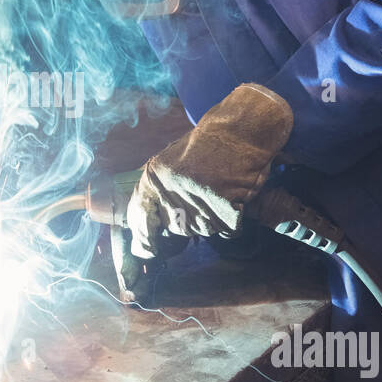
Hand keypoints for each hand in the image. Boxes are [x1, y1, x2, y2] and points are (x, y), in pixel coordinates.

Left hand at [126, 83, 292, 258]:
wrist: (240, 131)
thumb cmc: (208, 144)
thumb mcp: (171, 161)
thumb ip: (159, 190)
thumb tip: (152, 223)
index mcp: (155, 178)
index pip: (141, 217)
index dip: (143, 239)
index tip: (148, 251)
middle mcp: (172, 191)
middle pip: (176, 227)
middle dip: (188, 219)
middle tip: (202, 198)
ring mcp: (199, 201)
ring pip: (202, 229)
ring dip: (211, 218)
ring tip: (219, 192)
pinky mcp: (224, 208)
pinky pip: (226, 230)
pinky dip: (232, 220)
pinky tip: (234, 199)